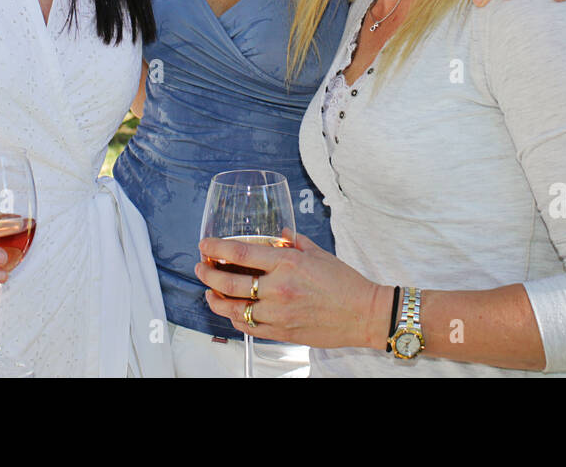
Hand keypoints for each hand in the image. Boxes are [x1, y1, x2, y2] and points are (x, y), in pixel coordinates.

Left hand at [195, 232, 389, 349]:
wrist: (364, 314)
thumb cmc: (346, 284)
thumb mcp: (318, 254)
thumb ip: (294, 242)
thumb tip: (279, 234)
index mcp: (287, 263)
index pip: (240, 254)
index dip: (216, 249)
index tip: (205, 246)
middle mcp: (278, 288)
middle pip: (228, 283)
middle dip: (208, 274)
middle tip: (201, 268)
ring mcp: (278, 313)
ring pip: (233, 309)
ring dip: (215, 299)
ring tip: (209, 292)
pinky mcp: (281, 332)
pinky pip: (248, 327)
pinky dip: (234, 319)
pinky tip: (230, 312)